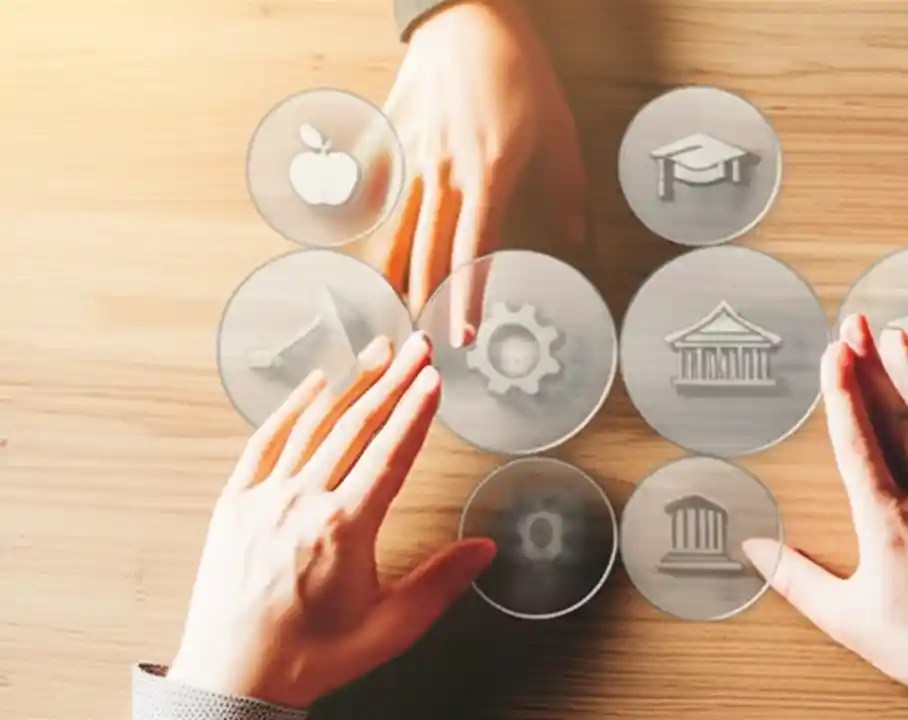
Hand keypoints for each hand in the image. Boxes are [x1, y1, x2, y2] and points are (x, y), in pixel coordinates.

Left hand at [167, 334, 495, 707]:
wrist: (233, 678)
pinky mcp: (234, 503)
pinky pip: (264, 442)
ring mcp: (264, 498)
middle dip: (392, 381)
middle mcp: (301, 503)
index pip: (390, 454)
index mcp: (343, 529)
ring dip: (349, 383)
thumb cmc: (312, 656)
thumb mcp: (390, 626)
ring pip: (314, 425)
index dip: (416, 412)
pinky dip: (290, 409)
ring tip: (377, 351)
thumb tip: (485, 549)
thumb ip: (441, 582)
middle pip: (356, 427)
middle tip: (417, 347)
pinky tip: (313, 385)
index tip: (434, 377)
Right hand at [370, 0, 586, 344]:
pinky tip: (355, 262)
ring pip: (391, 233)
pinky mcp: (387, 144)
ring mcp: (408, 159)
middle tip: (421, 346)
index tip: (463, 336)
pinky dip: (361, 234)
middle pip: (426, 254)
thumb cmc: (518, 76)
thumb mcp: (559, 136)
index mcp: (488, 176)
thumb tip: (579, 242)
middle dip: (423, 305)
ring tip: (385, 319)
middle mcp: (442, 174)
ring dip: (389, 282)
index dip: (467, 299)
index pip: (473, 252)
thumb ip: (568, 196)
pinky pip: (370, 198)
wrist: (468, 21)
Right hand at [743, 315, 907, 719]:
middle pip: (898, 416)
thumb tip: (753, 549)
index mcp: (889, 523)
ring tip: (901, 338)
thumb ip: (796, 579)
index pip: (860, 440)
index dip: (844, 392)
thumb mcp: (849, 620)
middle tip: (857, 323)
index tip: (834, 353)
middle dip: (873, 364)